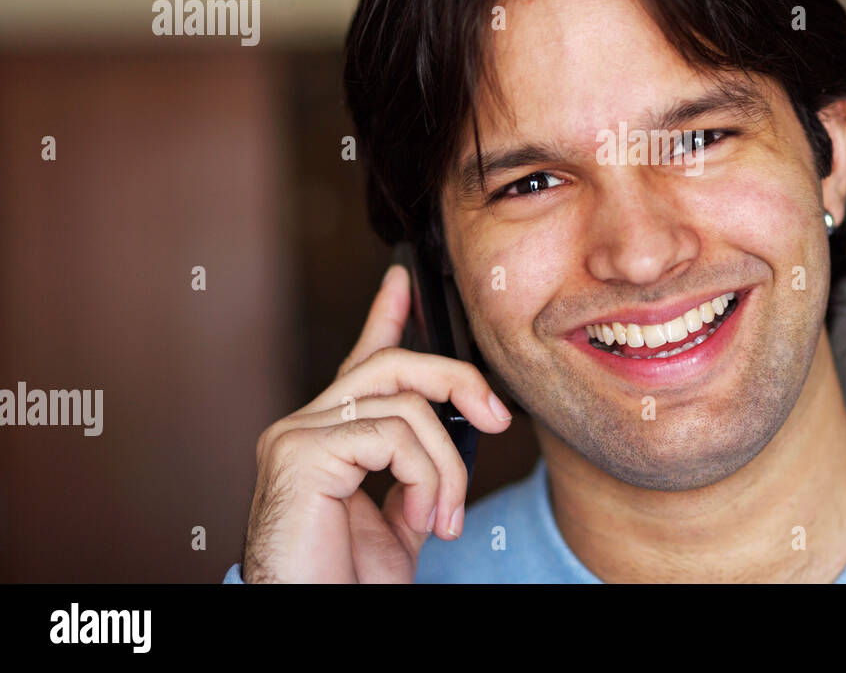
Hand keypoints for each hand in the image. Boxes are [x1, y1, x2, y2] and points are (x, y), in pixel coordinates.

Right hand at [240, 264, 511, 582]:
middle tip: (498, 417)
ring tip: (441, 518)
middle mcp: (303, 426)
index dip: (385, 317)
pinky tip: (418, 520)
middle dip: (458, 381)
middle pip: (393, 365)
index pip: (360, 361)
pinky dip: (425, 479)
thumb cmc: (345, 579)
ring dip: (446, 468)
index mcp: (328, 435)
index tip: (404, 282)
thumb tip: (457, 431)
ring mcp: (295, 436)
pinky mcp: (300, 453)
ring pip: (407, 406)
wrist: (312, 615)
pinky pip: (394, 438)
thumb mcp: (399, 516)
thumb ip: (417, 470)